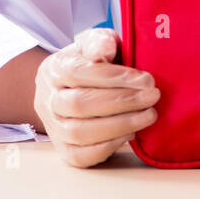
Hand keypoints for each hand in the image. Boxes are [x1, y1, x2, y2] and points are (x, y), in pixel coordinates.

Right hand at [33, 27, 159, 167]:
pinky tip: (130, 133)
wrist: (70, 88)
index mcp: (53, 69)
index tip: (146, 80)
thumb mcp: (95, 43)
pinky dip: (108, 146)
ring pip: (79, 133)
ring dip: (119, 125)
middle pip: (79, 104)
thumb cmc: (89, 62)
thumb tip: (105, 49)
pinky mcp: (62, 150)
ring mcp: (52, 127)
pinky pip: (80, 156)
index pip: (78, 72)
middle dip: (122, 102)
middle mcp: (47, 99)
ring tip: (148, 115)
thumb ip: (100, 42)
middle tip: (152, 97)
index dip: (114, 77)